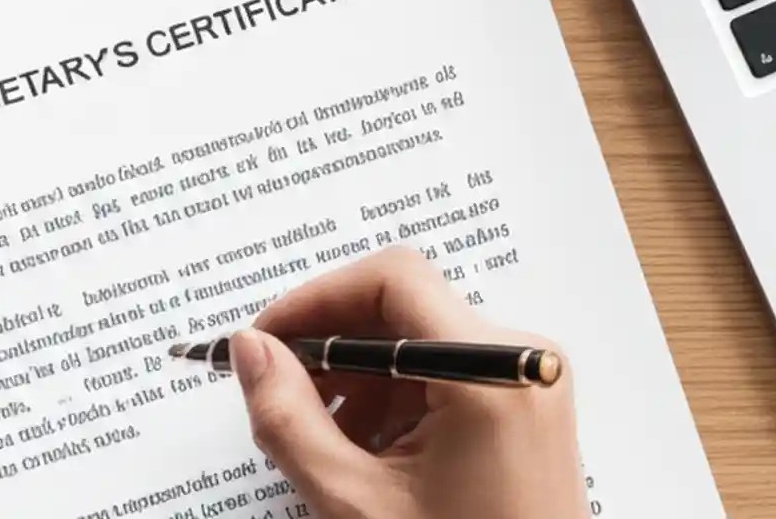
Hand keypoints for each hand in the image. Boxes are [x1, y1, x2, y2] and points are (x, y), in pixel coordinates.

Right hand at [231, 247, 586, 518]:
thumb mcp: (355, 501)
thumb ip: (290, 418)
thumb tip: (248, 347)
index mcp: (491, 372)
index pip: (392, 279)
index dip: (317, 298)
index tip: (266, 338)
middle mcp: (521, 359)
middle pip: (402, 308)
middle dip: (332, 348)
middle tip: (279, 395)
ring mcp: (526, 381)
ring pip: (417, 341)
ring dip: (358, 380)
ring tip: (325, 443)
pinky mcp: (522, 406)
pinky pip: (442, 374)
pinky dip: (392, 402)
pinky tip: (366, 453)